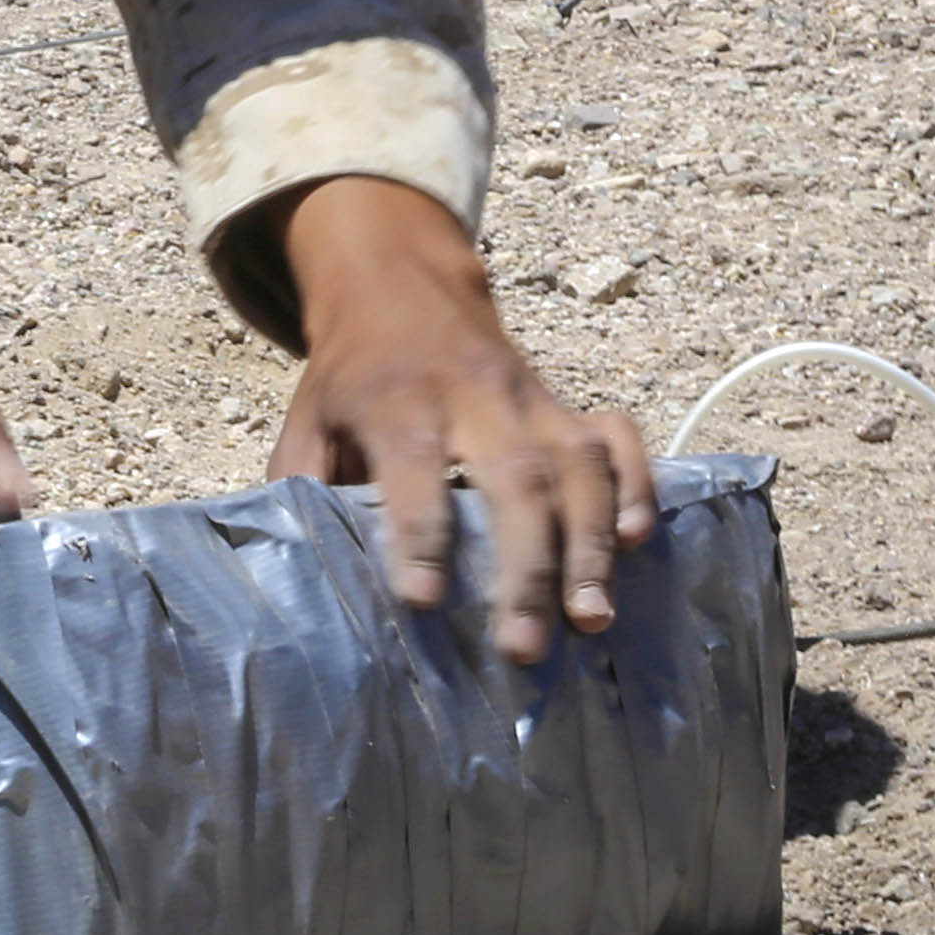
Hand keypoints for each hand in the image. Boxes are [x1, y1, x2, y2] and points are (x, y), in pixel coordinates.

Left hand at [262, 174, 654, 666]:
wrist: (399, 289)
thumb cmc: (352, 377)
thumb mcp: (308, 419)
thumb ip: (302, 485)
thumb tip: (297, 567)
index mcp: (397, 400)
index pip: (414, 466)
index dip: (420, 533)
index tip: (425, 601)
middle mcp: (474, 397)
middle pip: (515, 476)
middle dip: (525, 566)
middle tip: (524, 646)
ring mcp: (531, 398)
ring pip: (577, 465)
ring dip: (589, 545)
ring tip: (591, 618)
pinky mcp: (568, 403)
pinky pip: (617, 436)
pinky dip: (637, 484)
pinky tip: (637, 541)